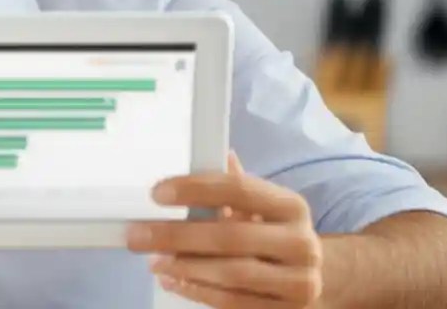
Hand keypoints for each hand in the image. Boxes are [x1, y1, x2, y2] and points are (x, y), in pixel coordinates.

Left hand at [126, 151, 323, 307]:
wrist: (309, 279)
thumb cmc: (273, 235)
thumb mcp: (261, 208)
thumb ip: (233, 186)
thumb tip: (214, 152)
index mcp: (291, 206)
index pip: (240, 190)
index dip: (196, 190)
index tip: (157, 193)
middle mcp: (301, 243)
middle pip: (230, 236)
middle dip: (177, 236)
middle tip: (137, 235)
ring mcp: (300, 282)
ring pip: (233, 274)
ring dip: (185, 267)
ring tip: (153, 261)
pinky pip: (235, 303)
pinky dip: (199, 292)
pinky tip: (173, 281)